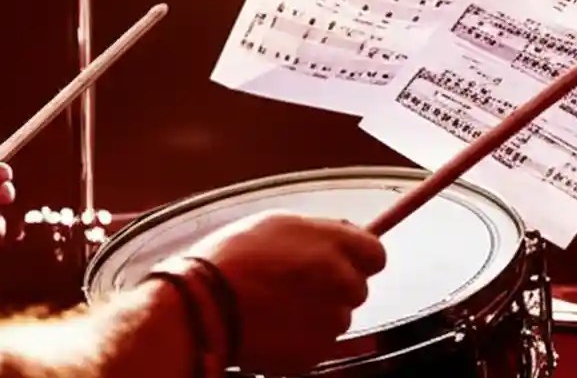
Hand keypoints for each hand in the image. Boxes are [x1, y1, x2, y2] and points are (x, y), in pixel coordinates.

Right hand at [185, 211, 386, 373]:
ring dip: (318, 312)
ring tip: (276, 304)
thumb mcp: (275, 224)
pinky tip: (274, 324)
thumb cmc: (228, 260)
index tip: (344, 260)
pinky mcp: (316, 352)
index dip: (359, 258)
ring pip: (339, 317)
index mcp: (331, 244)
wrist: (200, 308)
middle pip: (358, 287)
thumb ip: (319, 232)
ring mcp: (330, 320)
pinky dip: (304, 336)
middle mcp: (339, 281)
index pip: (376, 254)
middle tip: (297, 282)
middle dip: (335, 286)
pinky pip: (321, 343)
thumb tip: (346, 235)